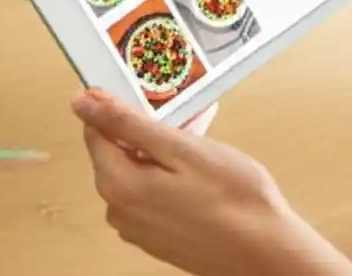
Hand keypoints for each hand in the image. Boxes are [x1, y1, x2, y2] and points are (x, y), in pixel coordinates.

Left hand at [73, 90, 351, 275]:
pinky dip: (168, 177)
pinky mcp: (156, 238)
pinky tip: (201, 173)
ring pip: (136, 172)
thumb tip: (82, 102)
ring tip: (200, 144)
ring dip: (161, 153)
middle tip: (186, 120)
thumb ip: (127, 124)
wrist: (269, 255)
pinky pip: (151, 194)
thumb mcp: (181, 148)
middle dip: (145, 131)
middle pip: (115, 152)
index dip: (117, 107)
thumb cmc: (234, 200)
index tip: (149, 97)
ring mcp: (137, 228)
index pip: (94, 130)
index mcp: (117, 185)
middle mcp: (118, 210)